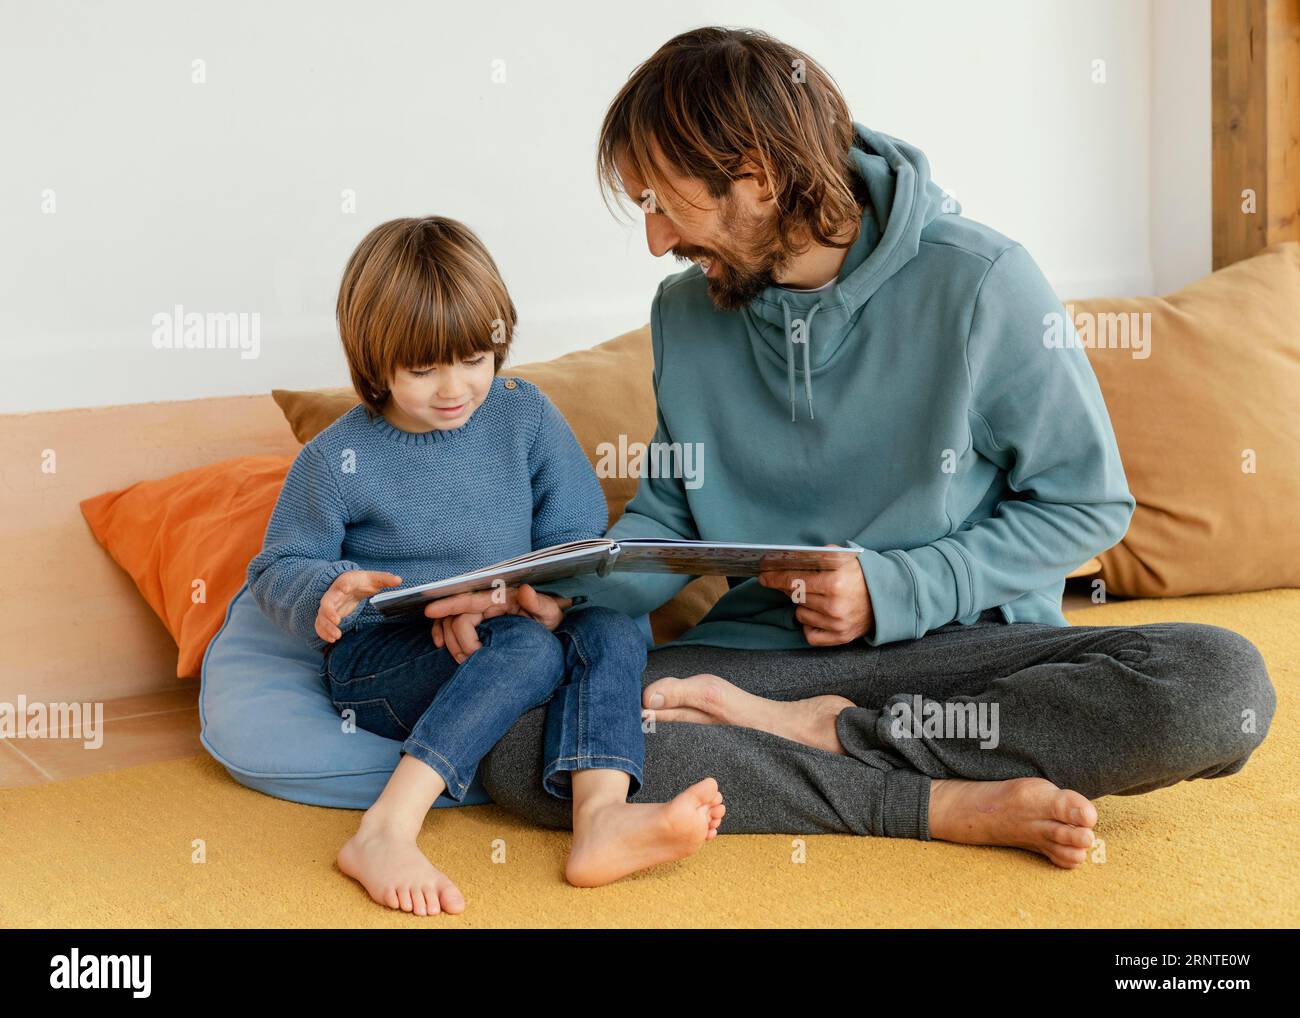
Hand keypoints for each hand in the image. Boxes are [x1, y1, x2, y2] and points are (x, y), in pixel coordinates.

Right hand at [315, 569, 401, 643]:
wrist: (347, 585)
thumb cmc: (361, 582)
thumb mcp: (373, 579)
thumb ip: (385, 579)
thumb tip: (399, 580)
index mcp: (346, 582)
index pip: (343, 583)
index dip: (344, 586)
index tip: (346, 589)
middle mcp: (334, 595)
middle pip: (327, 602)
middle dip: (329, 611)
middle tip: (337, 621)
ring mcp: (329, 607)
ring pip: (322, 617)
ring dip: (327, 627)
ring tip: (336, 637)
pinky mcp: (327, 617)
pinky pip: (320, 625)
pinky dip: (323, 633)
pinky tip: (331, 640)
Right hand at [424, 584, 571, 658]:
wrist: (550, 620)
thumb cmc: (550, 614)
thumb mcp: (550, 610)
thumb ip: (538, 602)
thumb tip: (525, 591)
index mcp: (500, 597)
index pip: (469, 599)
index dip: (448, 604)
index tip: (429, 611)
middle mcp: (485, 601)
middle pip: (457, 618)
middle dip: (458, 641)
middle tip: (472, 659)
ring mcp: (479, 611)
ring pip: (450, 623)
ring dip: (451, 643)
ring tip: (464, 660)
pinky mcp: (475, 621)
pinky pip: (450, 625)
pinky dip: (442, 633)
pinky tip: (441, 645)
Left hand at [758, 544, 872, 645]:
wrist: (889, 598)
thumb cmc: (864, 576)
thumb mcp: (846, 557)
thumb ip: (821, 554)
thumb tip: (793, 556)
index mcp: (835, 583)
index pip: (794, 581)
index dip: (774, 577)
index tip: (763, 575)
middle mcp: (834, 606)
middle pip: (795, 597)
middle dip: (788, 588)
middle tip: (789, 582)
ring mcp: (836, 624)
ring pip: (800, 614)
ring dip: (803, 605)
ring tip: (818, 598)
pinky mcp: (839, 638)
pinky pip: (809, 634)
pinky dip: (809, 625)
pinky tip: (818, 615)